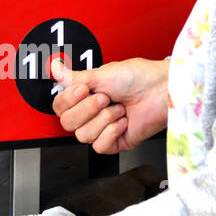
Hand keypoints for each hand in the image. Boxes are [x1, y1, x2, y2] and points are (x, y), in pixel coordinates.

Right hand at [50, 57, 169, 153]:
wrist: (161, 90)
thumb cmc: (138, 78)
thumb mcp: (100, 74)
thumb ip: (73, 78)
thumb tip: (55, 69)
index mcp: (86, 97)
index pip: (59, 108)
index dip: (69, 100)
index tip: (84, 89)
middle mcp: (93, 114)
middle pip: (67, 124)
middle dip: (88, 109)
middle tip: (106, 98)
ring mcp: (104, 129)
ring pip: (83, 136)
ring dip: (104, 119)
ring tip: (120, 108)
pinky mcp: (117, 142)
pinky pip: (100, 146)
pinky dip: (112, 132)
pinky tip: (123, 122)